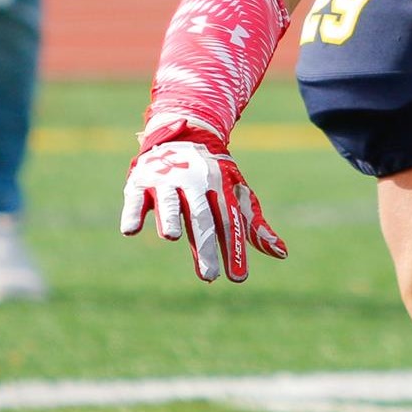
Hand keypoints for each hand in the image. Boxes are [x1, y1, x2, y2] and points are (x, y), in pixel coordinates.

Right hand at [120, 124, 286, 281]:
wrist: (184, 134)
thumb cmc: (214, 176)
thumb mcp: (237, 195)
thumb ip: (254, 226)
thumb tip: (281, 254)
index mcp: (221, 188)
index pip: (230, 222)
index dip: (234, 249)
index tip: (239, 278)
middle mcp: (196, 184)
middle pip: (202, 217)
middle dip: (205, 246)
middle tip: (209, 276)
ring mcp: (168, 181)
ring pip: (170, 202)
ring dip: (170, 217)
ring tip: (171, 236)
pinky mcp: (142, 181)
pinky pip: (136, 198)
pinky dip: (132, 212)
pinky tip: (130, 230)